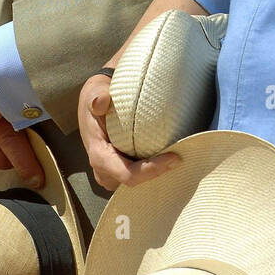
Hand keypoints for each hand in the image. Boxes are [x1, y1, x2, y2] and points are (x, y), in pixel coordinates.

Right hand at [77, 74, 180, 192]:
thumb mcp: (94, 91)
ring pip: (138, 182)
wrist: (94, 101)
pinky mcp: (120, 170)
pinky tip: (169, 157)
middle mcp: (104, 170)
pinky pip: (138, 177)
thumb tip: (101, 101)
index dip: (152, 170)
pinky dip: (153, 170)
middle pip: (136, 182)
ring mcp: (112, 173)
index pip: (128, 174)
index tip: (174, 157)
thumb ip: (97, 96)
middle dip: (158, 174)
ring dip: (157, 173)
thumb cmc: (97, 96)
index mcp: (99, 155)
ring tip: (176, 157)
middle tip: (181, 157)